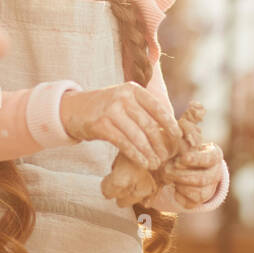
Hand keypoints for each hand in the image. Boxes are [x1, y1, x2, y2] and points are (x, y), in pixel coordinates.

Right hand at [59, 83, 182, 169]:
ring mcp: (111, 110)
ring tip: (156, 163)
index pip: (157, 108)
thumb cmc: (107, 107)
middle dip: (160, 143)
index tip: (178, 137)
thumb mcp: (125, 99)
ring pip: (137, 136)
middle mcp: (123, 96)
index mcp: (134, 89)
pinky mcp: (101, 124)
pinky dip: (136, 155)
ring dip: (149, 152)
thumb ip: (144, 108)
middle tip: (166, 156)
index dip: (169, 124)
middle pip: (148, 124)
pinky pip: (123, 143)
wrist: (75, 109)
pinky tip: (143, 163)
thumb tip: (171, 127)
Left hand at [160, 142, 222, 208]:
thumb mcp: (182, 139)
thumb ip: (182, 136)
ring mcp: (210, 189)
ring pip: (199, 193)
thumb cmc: (181, 148)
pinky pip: (190, 204)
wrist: (179, 164)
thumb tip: (179, 140)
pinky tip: (173, 186)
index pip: (209, 159)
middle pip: (203, 179)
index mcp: (214, 155)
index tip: (181, 158)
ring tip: (167, 176)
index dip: (195, 160)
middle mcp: (216, 173)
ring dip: (179, 185)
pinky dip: (179, 196)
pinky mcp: (199, 201)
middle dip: (181, 175)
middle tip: (166, 169)